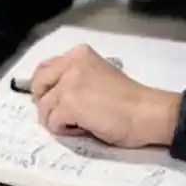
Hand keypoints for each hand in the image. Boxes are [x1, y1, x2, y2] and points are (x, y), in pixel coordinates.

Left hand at [30, 45, 181, 147]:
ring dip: (57, 120)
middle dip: (45, 103)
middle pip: (38, 85)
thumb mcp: (97, 75)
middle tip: (62, 115)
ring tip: (80, 122)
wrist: (147, 113)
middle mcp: (71, 63)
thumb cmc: (129, 99)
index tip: (57, 101)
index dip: (45, 88)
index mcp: (79, 54)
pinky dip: (64, 130)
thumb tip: (50, 94)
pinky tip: (83, 128)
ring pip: (44, 107)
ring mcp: (69, 84)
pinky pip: (52, 122)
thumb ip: (75, 77)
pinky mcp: (69, 104)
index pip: (44, 68)